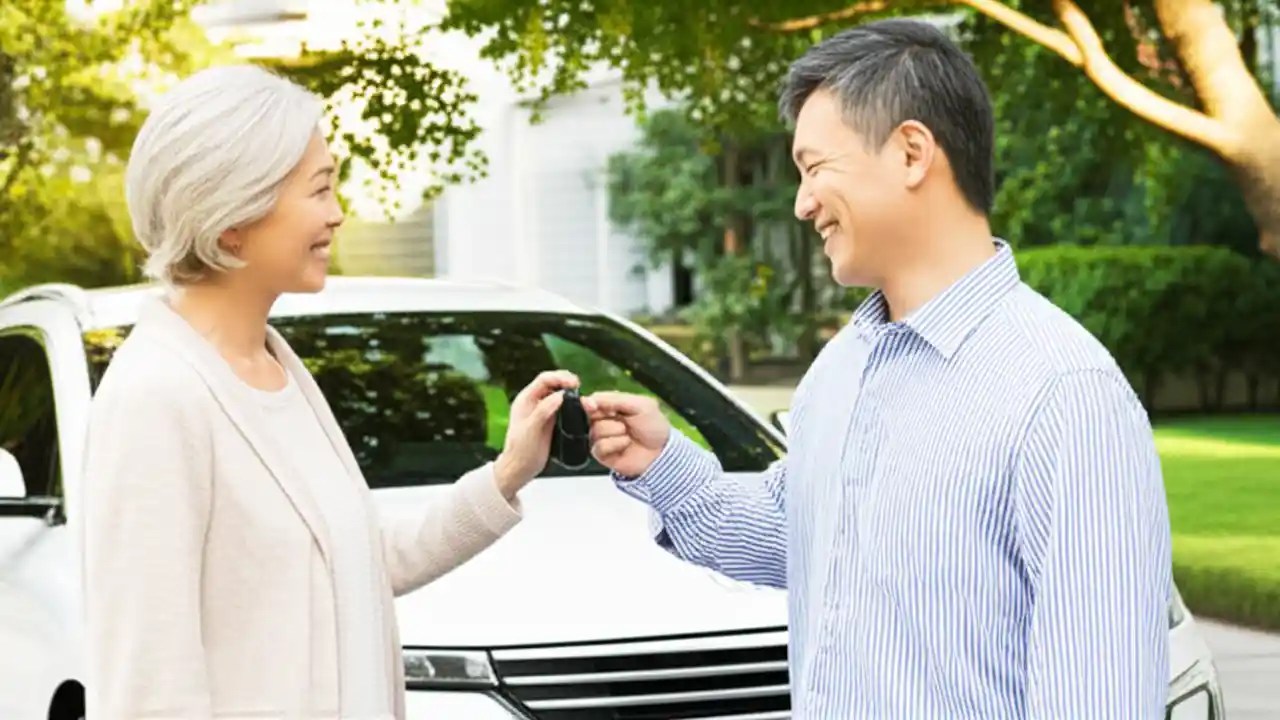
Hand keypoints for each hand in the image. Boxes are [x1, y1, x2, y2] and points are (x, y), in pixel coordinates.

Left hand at [494, 370, 578, 499]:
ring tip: (581, 396)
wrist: (520, 469)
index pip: (544, 380)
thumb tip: (559, 396)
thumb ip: (543, 411)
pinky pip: (562, 406)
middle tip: (579, 386)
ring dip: (570, 392)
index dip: (559, 377)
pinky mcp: (550, 420)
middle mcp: (534, 402)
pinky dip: (571, 404)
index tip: (573, 383)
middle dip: (566, 381)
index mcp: (525, 400)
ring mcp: (542, 411)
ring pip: (558, 393)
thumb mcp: (531, 430)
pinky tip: (579, 407)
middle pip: (552, 383)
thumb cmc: (521, 452)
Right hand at [581, 391, 670, 477]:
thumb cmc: (653, 426)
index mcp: (610, 406)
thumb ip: (612, 400)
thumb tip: (585, 400)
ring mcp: (601, 438)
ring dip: (617, 432)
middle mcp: (603, 421)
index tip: (594, 406)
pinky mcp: (602, 454)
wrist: (661, 451)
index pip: (591, 401)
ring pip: (596, 431)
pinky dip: (615, 445)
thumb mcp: (639, 404)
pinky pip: (599, 447)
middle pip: (590, 416)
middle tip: (626, 422)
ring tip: (628, 435)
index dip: (592, 404)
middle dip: (611, 419)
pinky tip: (625, 445)